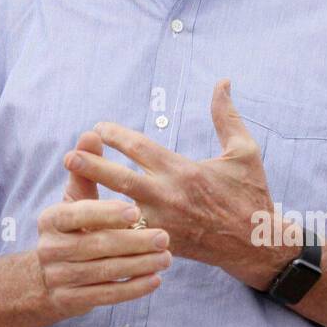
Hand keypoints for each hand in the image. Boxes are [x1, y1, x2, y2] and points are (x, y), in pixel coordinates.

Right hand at [33, 130, 170, 318]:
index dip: (106, 212)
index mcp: (51, 219)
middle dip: (133, 241)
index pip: (78, 213)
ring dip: (138, 265)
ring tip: (167, 257)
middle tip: (165, 237)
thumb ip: (87, 168)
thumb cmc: (71, 227)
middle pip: (96, 244)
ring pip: (104, 272)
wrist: (44, 278)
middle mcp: (51, 248)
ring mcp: (60, 277)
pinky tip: (155, 280)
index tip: (135, 209)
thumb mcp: (74, 199)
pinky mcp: (71, 301)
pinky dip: (132, 289)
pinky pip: (106, 296)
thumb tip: (91, 134)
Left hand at [62, 80, 282, 289]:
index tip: (98, 128)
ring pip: (119, 211)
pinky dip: (109, 230)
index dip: (115, 136)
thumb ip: (226, 116)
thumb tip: (223, 82)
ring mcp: (163, 222)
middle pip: (120, 179)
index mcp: (182, 170)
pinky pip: (128, 237)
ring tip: (68, 190)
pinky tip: (88, 225)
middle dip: (93, 166)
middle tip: (69, 157)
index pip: (139, 148)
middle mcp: (168, 195)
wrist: (257, 244)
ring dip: (94, 199)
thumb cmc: (251, 194)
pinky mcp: (162, 243)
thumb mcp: (244, 151)